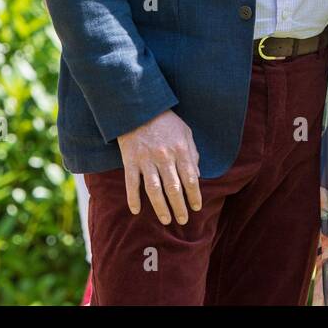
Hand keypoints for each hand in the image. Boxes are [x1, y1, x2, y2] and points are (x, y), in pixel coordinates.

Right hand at [117, 110, 201, 224]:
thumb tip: (197, 176)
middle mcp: (164, 157)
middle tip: (183, 220)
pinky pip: (131, 183)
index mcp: (180, 150)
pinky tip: (136, 210)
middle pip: (174, 188)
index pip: (190, 179)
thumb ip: (193, 154)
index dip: (194, 196)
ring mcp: (146, 159)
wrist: (139, 107)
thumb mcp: (186, 132)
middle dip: (180, 207)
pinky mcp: (130, 160)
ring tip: (166, 220)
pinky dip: (133, 198)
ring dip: (161, 207)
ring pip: (154, 190)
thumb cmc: (166, 121)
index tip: (196, 207)